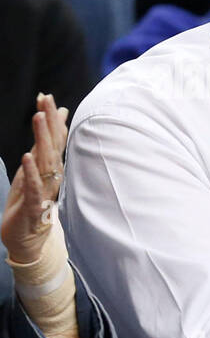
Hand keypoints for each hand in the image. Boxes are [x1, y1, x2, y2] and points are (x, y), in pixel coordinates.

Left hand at [1, 93, 68, 263]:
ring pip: (46, 162)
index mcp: (51, 169)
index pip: (54, 140)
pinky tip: (27, 156)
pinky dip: (32, 172)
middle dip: (49, 121)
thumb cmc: (31, 204)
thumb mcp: (34, 173)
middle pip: (52, 145)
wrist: (27, 240)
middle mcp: (52, 177)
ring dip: (42, 139)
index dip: (51, 118)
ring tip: (37, 118)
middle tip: (45, 100)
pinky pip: (35, 187)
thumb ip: (44, 149)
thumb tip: (53, 125)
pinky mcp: (35, 207)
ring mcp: (45, 191)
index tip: (46, 97)